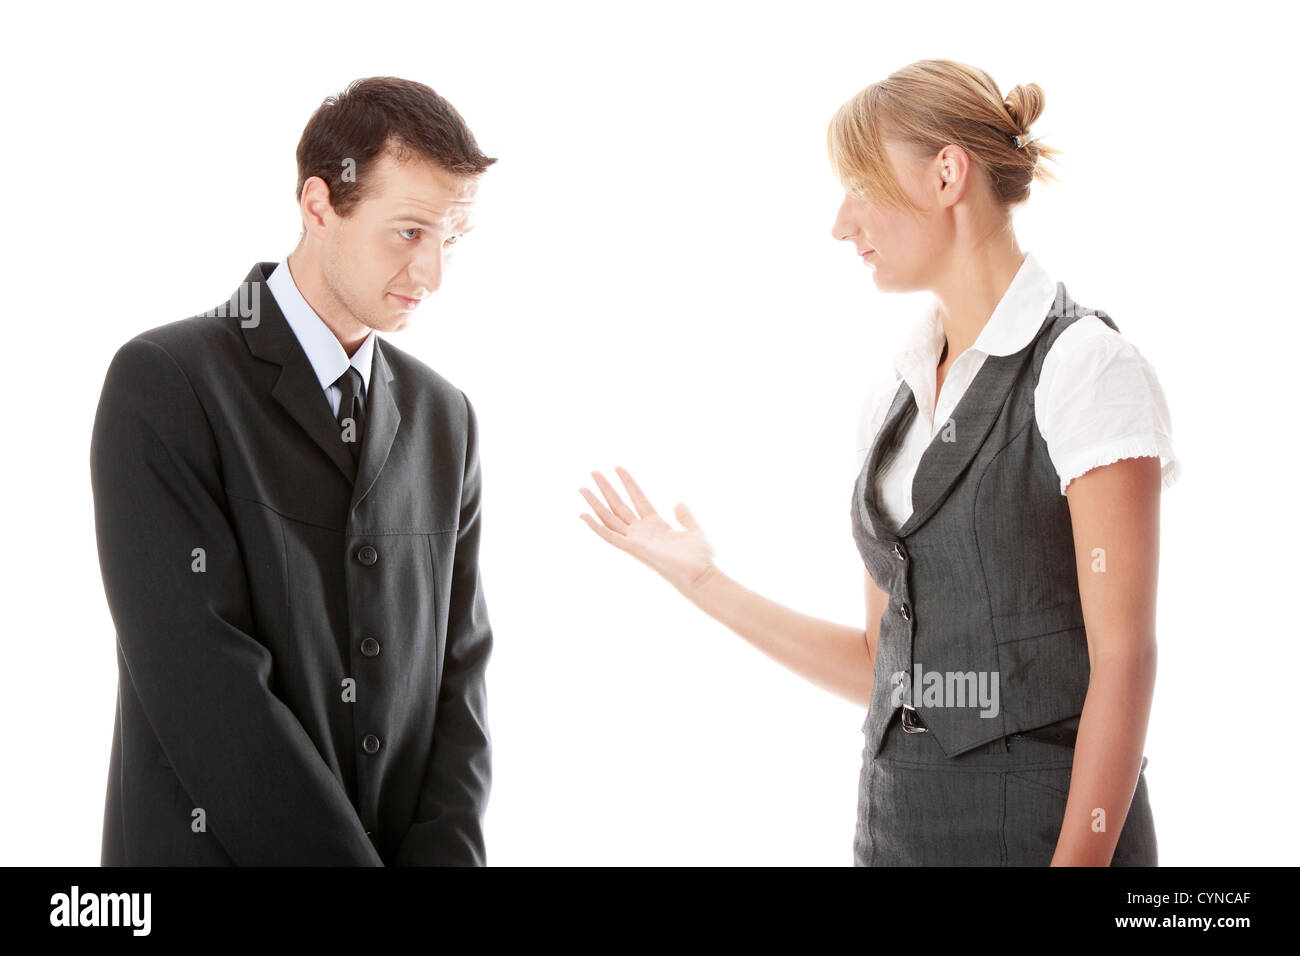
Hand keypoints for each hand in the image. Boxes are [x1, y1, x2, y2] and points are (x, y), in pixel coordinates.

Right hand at [579, 466, 718, 595]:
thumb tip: (678, 502)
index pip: (638, 498)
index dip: (628, 483)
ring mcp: (636, 540)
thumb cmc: (700, 559)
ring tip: (582, 488)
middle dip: (607, 489)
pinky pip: (610, 536)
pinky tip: (583, 515)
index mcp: (657, 525)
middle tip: (594, 472)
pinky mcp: (633, 549)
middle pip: (619, 505)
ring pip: (610, 518)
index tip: (618, 467)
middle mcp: (643, 532)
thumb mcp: (694, 531)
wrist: (701, 576)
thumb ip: (686, 517)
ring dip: (595, 504)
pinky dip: (596, 527)